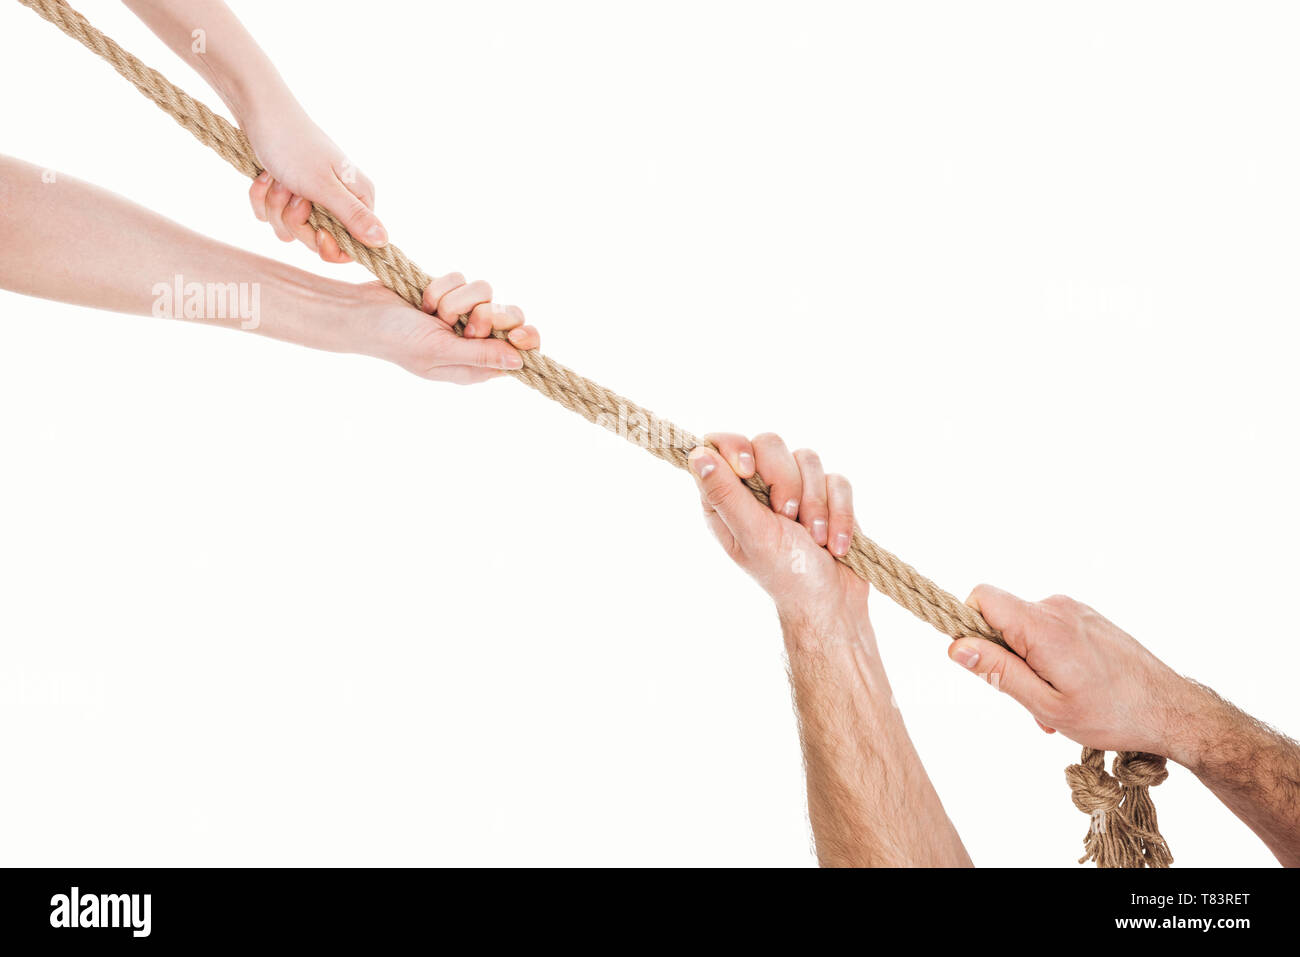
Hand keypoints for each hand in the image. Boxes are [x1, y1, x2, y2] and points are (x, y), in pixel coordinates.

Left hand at [243, 98, 384, 262]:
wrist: (260, 113)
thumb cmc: (294, 145)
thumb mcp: (324, 186)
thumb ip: (354, 216)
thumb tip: (384, 241)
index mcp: (357, 199)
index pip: (352, 247)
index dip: (332, 247)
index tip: (318, 232)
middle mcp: (337, 201)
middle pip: (316, 241)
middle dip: (296, 220)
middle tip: (294, 193)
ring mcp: (310, 199)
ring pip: (289, 229)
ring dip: (275, 206)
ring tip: (278, 178)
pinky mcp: (286, 194)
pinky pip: (270, 216)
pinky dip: (262, 198)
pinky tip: (265, 176)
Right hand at [354, 272, 538, 384]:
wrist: (362, 311)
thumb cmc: (396, 341)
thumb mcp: (439, 351)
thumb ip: (480, 355)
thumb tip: (520, 361)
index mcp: (476, 365)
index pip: (519, 352)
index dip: (524, 338)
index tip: (514, 333)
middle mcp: (474, 341)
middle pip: (510, 315)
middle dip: (485, 313)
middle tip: (459, 323)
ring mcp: (463, 314)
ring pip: (486, 291)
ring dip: (454, 299)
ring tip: (431, 313)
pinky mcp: (451, 292)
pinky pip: (463, 278)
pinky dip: (440, 286)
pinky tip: (422, 300)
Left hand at [686, 434, 864, 627]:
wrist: (832, 603)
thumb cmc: (786, 575)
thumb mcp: (752, 534)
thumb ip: (726, 493)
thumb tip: (697, 455)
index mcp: (727, 498)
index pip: (720, 444)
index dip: (736, 448)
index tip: (749, 471)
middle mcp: (758, 488)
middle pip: (769, 442)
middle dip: (786, 482)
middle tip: (788, 517)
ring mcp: (794, 488)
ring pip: (808, 458)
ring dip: (816, 504)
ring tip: (815, 539)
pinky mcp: (826, 495)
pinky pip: (837, 479)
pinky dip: (840, 513)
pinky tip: (835, 544)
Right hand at [948, 587, 1195, 756]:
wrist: (1174, 711)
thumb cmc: (1112, 715)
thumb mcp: (1046, 703)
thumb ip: (998, 672)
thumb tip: (957, 646)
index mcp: (1042, 626)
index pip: (982, 597)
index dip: (969, 626)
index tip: (982, 664)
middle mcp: (1057, 607)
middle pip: (1002, 619)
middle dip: (1005, 659)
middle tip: (1033, 702)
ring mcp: (1076, 610)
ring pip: (1026, 629)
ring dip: (1030, 665)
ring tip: (1058, 703)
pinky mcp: (1089, 618)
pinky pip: (1049, 631)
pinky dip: (1050, 659)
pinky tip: (1073, 689)